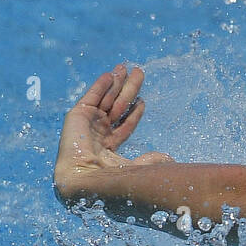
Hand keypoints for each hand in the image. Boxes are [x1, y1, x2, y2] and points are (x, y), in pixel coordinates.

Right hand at [54, 64, 173, 201]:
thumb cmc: (110, 177)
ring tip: (126, 67)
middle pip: (117, 105)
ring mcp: (88, 124)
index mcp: (109, 146)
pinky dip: (100, 85)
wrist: (87, 178)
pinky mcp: (78, 115)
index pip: (125, 124)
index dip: (134, 111)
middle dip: (128, 89)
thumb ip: (151, 161)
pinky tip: (111, 75)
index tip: (143, 99)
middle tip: (138, 72)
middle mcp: (98, 133)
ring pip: (106, 98)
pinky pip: (92, 96)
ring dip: (116, 82)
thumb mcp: (136, 168)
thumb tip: (167, 158)